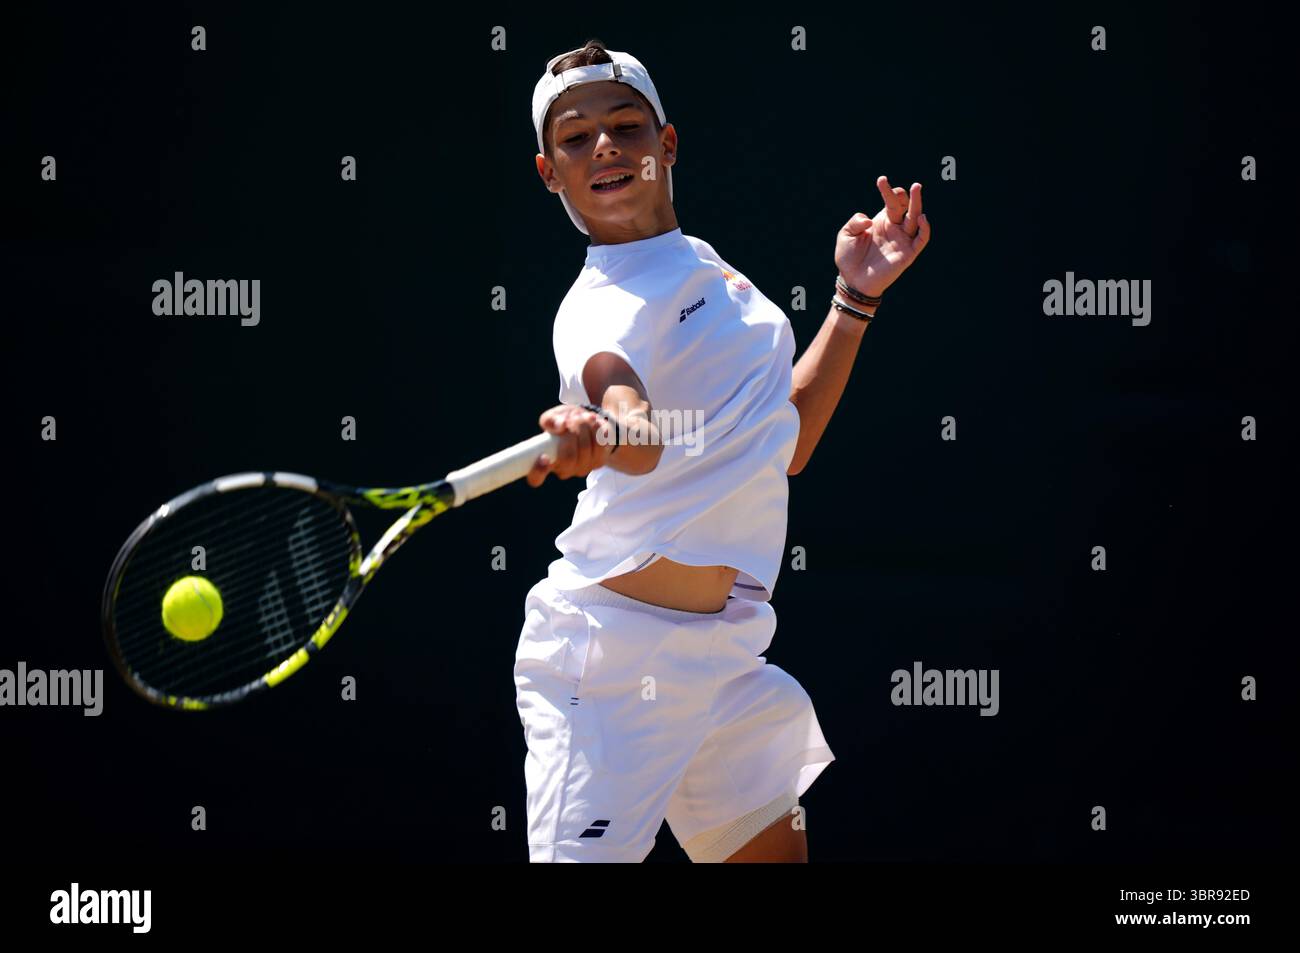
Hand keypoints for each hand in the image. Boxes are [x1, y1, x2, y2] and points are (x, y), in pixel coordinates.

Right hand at [526, 404, 614, 486]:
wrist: (588, 423)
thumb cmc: (564, 422)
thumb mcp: (553, 417)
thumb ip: (551, 420)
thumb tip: (560, 426)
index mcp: (544, 463)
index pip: (536, 478)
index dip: (538, 471)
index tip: (543, 457)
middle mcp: (562, 471)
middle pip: (568, 458)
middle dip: (572, 433)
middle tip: (571, 419)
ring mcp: (581, 469)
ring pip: (585, 449)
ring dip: (584, 427)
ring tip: (580, 417)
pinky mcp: (597, 463)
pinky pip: (599, 446)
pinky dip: (596, 430)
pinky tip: (592, 423)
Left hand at [834, 176, 931, 298]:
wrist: (852, 281)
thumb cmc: (848, 258)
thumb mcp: (846, 234)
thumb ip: (854, 222)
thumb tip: (869, 219)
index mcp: (881, 221)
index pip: (891, 202)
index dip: (888, 191)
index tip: (881, 180)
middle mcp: (894, 228)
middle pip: (906, 207)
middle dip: (909, 195)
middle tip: (913, 184)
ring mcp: (902, 240)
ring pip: (915, 219)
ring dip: (918, 204)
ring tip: (917, 188)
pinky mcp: (908, 254)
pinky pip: (921, 239)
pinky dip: (925, 229)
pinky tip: (922, 218)